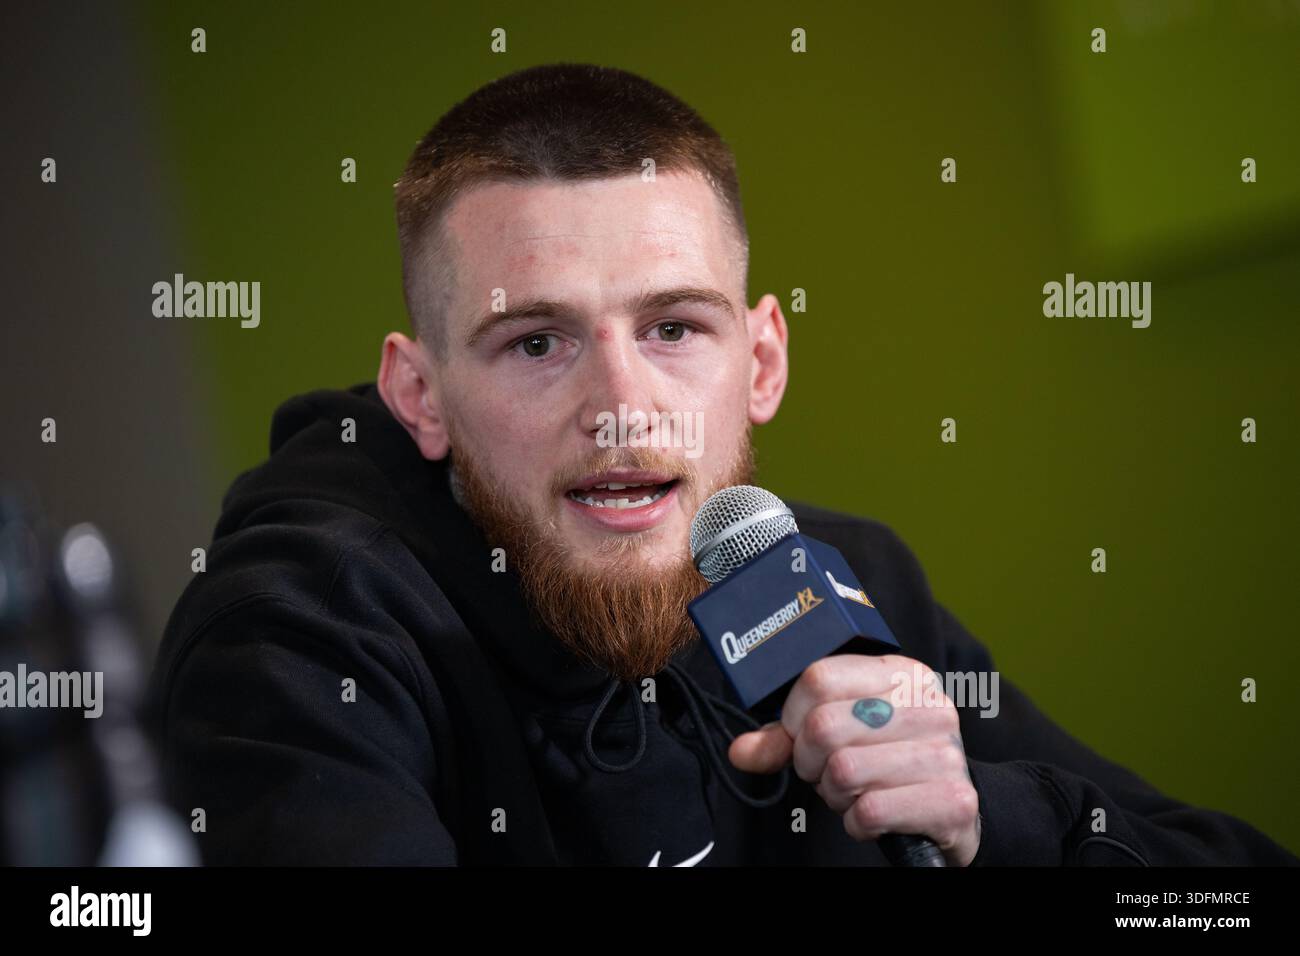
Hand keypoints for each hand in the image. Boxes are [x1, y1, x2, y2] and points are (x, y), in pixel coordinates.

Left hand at [728, 654, 981, 865]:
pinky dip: (857, 823)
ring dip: (834, 794)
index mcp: (902, 675)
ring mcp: (946, 753)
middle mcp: (930, 706)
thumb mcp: (846, 731)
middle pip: (823, 726)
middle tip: (826, 771)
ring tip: (853, 791)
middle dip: (809, 761)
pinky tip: (872, 815)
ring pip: (843, 771)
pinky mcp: (952, 801)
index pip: (818, 678)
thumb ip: (790, 736)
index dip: (793, 715)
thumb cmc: (890, 760)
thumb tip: (740, 752)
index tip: (801, 735)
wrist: (956, 807)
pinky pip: (871, 812)